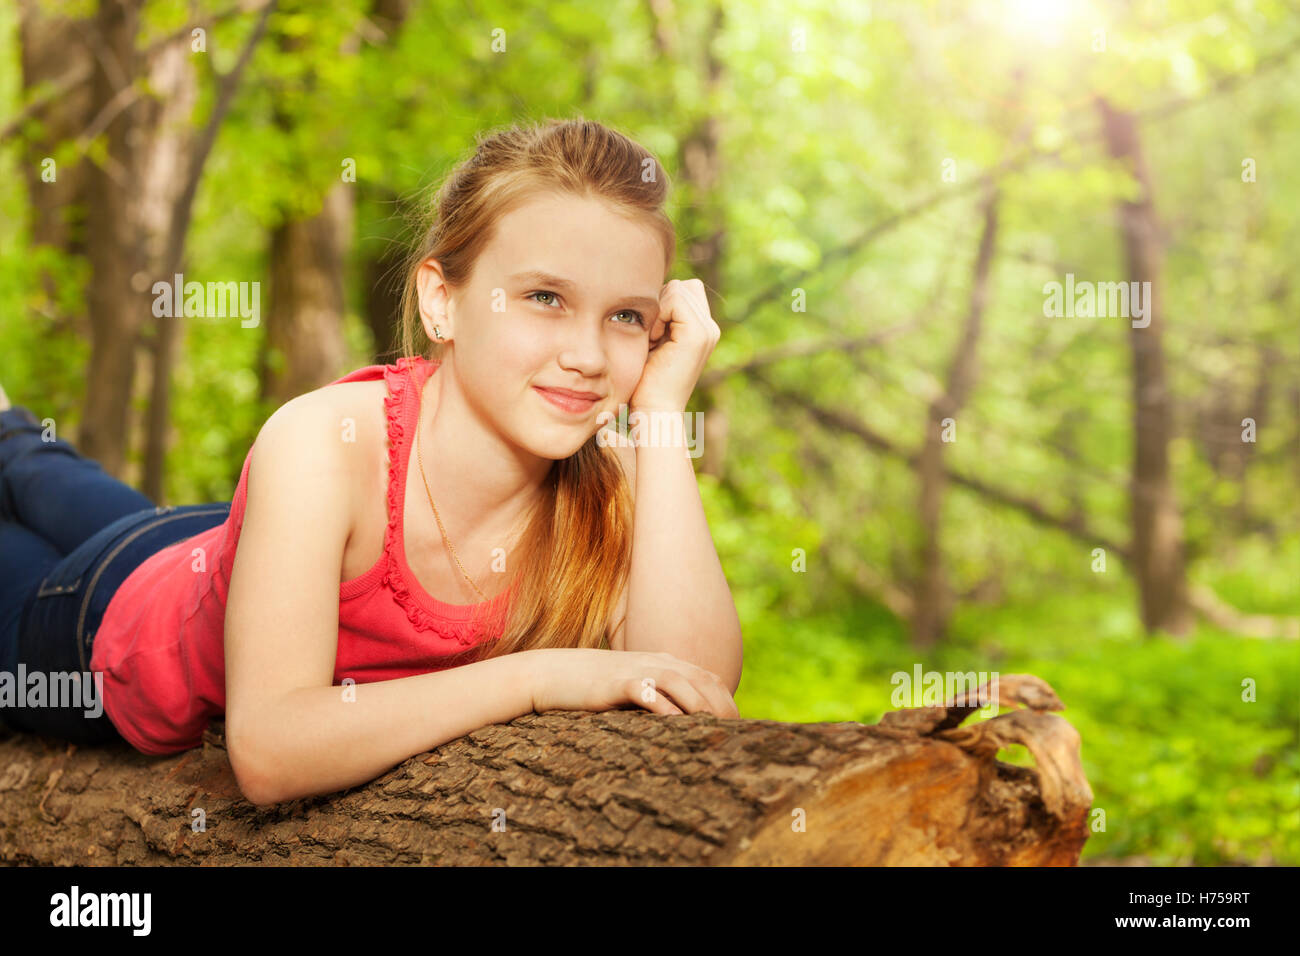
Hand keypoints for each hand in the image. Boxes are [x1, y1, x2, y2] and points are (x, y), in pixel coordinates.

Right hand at [526, 648, 739, 717]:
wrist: (553, 674)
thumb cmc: (594, 687)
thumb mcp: (633, 687)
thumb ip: (660, 696)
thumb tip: (684, 721)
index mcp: (664, 662)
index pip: (709, 677)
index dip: (728, 700)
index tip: (739, 727)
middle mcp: (656, 662)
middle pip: (703, 680)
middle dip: (723, 706)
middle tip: (737, 735)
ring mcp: (637, 670)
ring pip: (682, 683)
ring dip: (702, 706)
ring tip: (717, 730)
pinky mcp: (617, 684)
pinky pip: (648, 693)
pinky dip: (666, 707)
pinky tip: (678, 725)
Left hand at [628, 278, 720, 413]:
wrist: (654, 412)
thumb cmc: (645, 384)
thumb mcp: (652, 343)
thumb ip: (659, 318)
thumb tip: (646, 291)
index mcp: (702, 330)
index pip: (682, 291)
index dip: (661, 304)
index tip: (650, 335)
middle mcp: (710, 328)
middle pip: (682, 286)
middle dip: (660, 304)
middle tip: (651, 338)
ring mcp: (707, 330)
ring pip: (678, 288)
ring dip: (658, 311)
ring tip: (652, 341)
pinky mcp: (698, 333)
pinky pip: (674, 298)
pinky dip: (658, 316)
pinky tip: (654, 341)